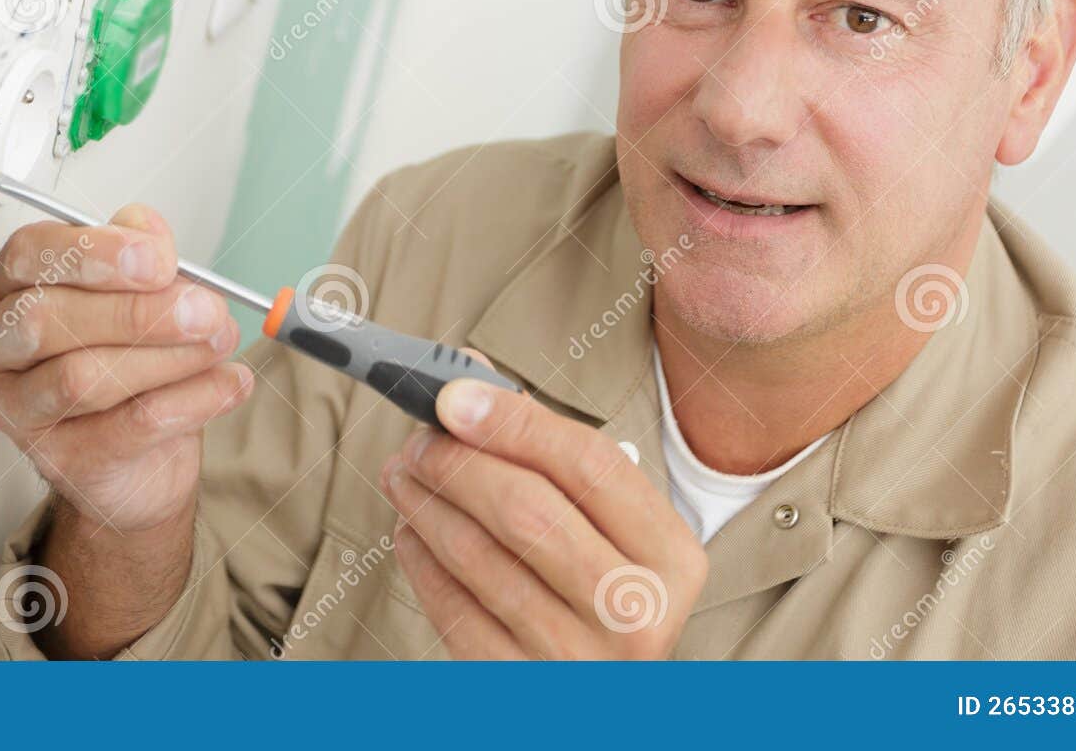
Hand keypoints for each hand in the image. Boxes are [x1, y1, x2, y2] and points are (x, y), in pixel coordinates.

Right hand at [0, 204, 253, 533]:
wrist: (141, 451)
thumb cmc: (126, 354)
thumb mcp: (138, 290)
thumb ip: (139, 254)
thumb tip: (148, 233)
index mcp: (10, 287)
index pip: (29, 256)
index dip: (95, 253)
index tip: (159, 260)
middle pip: (45, 320)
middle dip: (135, 312)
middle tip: (204, 309)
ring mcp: (20, 410)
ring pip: (82, 378)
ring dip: (169, 357)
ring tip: (221, 342)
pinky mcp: (61, 460)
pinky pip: (130, 426)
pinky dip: (193, 400)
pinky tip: (230, 382)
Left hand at [380, 353, 707, 658]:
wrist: (608, 690)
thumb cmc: (606, 586)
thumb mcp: (614, 525)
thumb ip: (552, 451)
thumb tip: (467, 386)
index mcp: (670, 558)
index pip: (589, 466)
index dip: (514, 423)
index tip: (454, 397)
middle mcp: (633, 613)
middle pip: (528, 511)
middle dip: (458, 463)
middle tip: (421, 440)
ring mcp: (576, 659)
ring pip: (480, 559)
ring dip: (428, 505)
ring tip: (406, 473)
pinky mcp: (520, 688)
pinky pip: (454, 612)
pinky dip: (422, 561)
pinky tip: (411, 529)